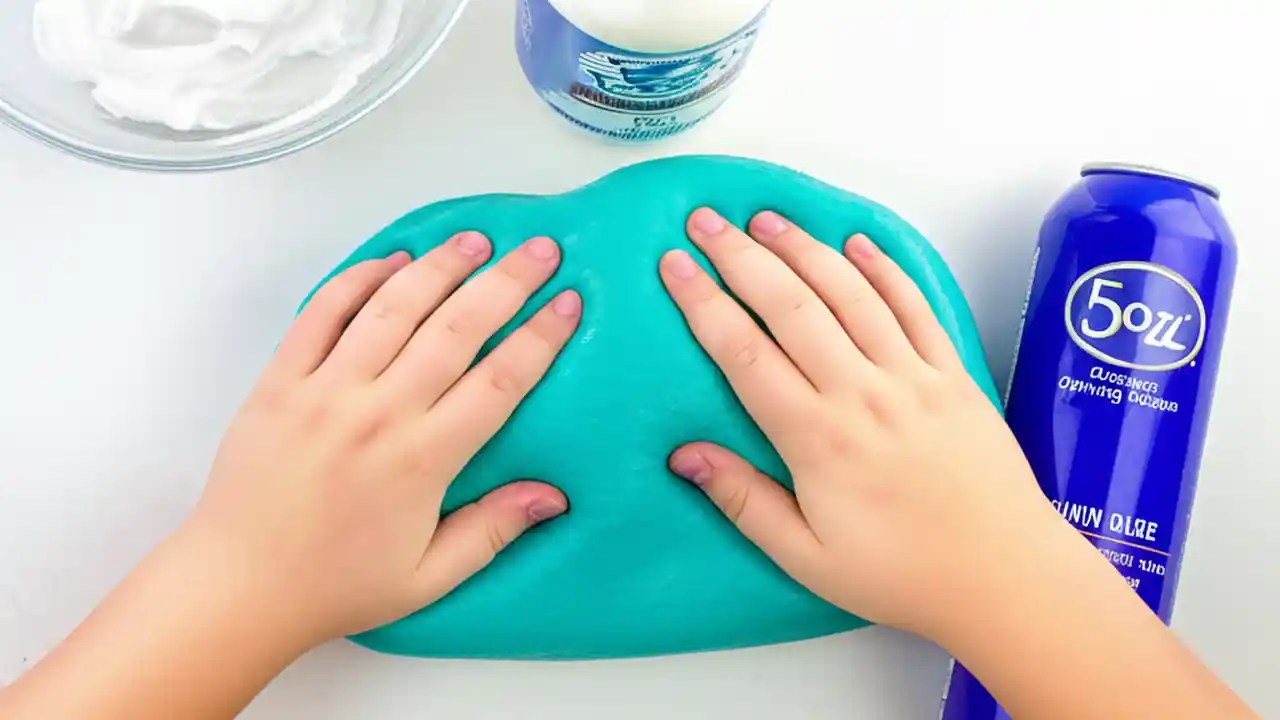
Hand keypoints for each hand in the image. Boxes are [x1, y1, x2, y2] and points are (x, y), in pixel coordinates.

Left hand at [193, 232, 580, 643]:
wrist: (239, 585)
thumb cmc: (335, 584)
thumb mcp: (428, 576)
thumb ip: (493, 531)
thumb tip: (553, 496)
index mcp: (422, 460)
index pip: (499, 381)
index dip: (540, 337)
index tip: (569, 304)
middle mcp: (377, 413)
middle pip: (456, 328)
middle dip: (506, 282)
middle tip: (540, 250)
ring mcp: (324, 390)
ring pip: (393, 308)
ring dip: (439, 267)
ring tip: (475, 241)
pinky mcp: (280, 381)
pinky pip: (321, 313)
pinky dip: (358, 279)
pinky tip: (392, 260)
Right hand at [660, 208, 1056, 635]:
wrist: (1004, 577)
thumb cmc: (901, 574)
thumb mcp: (807, 558)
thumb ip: (744, 501)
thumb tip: (685, 455)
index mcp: (818, 438)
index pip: (744, 352)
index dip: (704, 303)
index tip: (674, 265)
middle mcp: (863, 393)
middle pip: (791, 305)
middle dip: (742, 255)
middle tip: (706, 221)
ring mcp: (913, 378)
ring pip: (851, 293)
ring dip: (804, 248)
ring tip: (766, 218)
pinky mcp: (954, 375)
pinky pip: (916, 307)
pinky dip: (886, 268)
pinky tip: (857, 242)